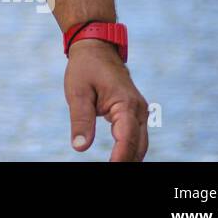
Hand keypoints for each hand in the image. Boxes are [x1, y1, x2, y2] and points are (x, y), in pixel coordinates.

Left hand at [64, 40, 148, 160]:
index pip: (127, 138)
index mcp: (126, 104)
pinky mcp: (134, 113)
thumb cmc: (85, 68)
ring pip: (140, 143)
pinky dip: (130, 149)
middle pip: (138, 145)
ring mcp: (139, 111)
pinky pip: (136, 136)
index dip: (120, 157)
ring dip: (130, 157)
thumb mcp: (77, 92)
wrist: (96, 48)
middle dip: (127, 161)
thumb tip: (80, 147)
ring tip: (114, 165)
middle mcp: (138, 110)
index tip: (111, 168)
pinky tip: (119, 159)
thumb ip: (81, 120)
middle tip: (110, 169)